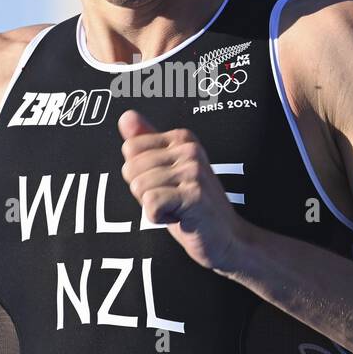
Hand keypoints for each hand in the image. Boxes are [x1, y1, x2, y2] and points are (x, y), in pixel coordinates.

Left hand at [118, 109, 246, 269]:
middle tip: (172, 199)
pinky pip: (151, 203)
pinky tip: (180, 217)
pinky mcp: (194, 194)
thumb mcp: (166, 171)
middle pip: (131, 169)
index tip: (165, 184)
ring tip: (177, 208)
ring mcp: (193, 170)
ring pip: (139, 187)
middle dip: (144, 192)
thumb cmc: (191, 206)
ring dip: (153, 207)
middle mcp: (189, 149)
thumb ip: (146, 143)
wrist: (226, 237)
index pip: (130, 149)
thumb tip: (126, 116)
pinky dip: (158, 218)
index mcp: (182, 138)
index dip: (140, 174)